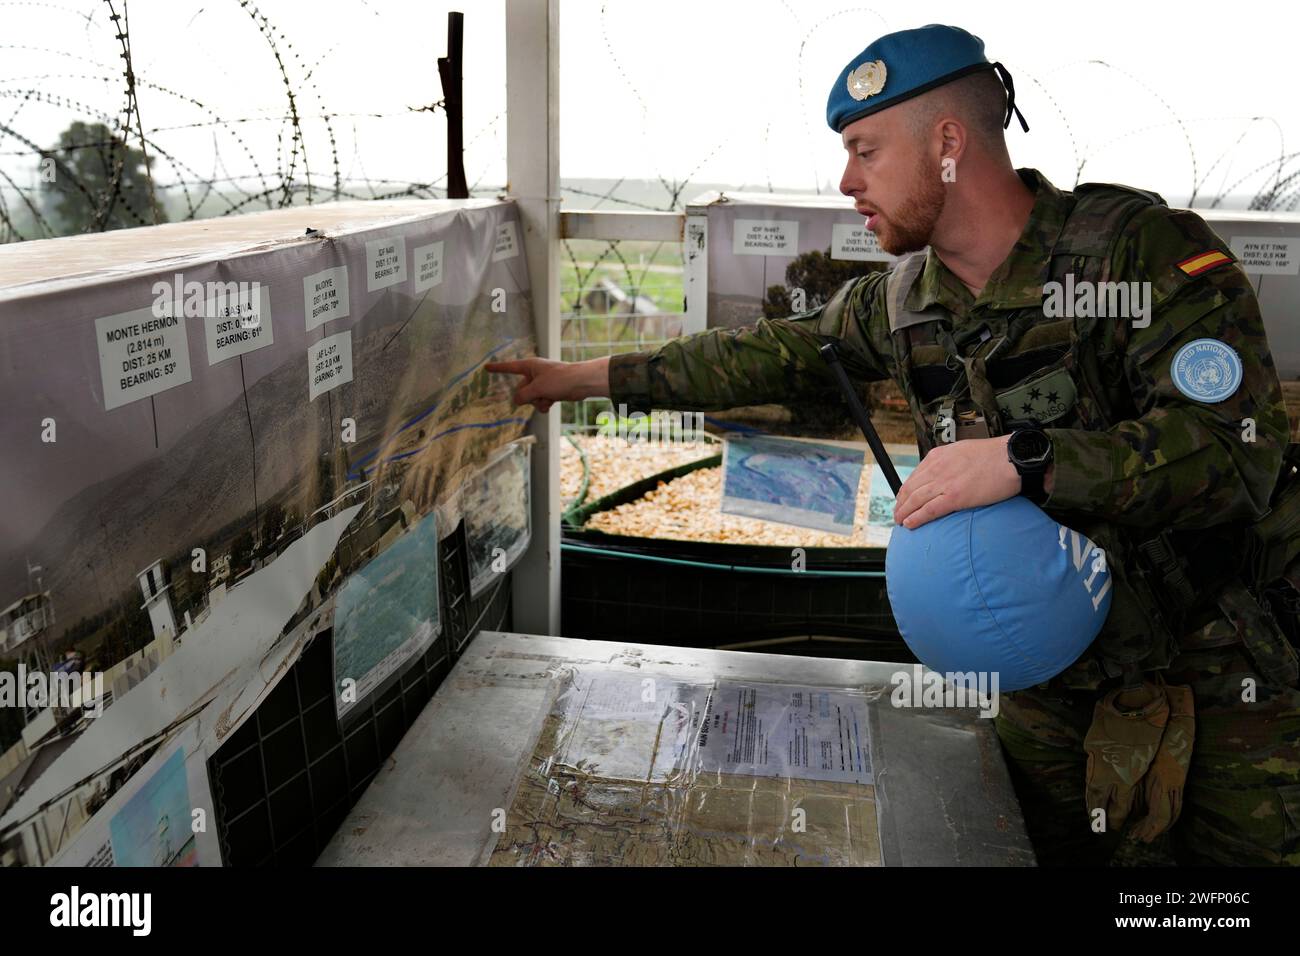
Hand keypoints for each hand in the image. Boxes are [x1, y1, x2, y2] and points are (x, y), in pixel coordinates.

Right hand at [485, 356, 603, 412]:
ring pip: (531, 398)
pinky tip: (551, 403)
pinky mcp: (550, 391)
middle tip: (539, 394)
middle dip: (528, 397)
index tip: (486, 367)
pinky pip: (539, 401)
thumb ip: (523, 395)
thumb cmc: (560, 379)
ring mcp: (542, 383)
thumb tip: (516, 401)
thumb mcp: (537, 388)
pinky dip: (544, 404)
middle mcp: (534, 373)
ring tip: (548, 398)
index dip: (497, 368)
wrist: (581, 383)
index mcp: (529, 366)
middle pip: (521, 390)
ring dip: (537, 402)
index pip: (509, 367)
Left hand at [891, 435, 1022, 528]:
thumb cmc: (994, 455)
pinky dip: (916, 518)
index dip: (906, 490)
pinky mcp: (955, 497)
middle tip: (897, 513)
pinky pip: (929, 510)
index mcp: (938, 456)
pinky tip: (909, 524)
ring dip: (904, 512)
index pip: (915, 476)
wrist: (1010, 457)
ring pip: (915, 500)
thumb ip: (950, 461)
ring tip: (899, 521)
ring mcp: (945, 483)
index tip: (903, 498)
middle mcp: (937, 468)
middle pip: (910, 488)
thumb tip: (945, 472)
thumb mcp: (963, 450)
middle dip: (900, 503)